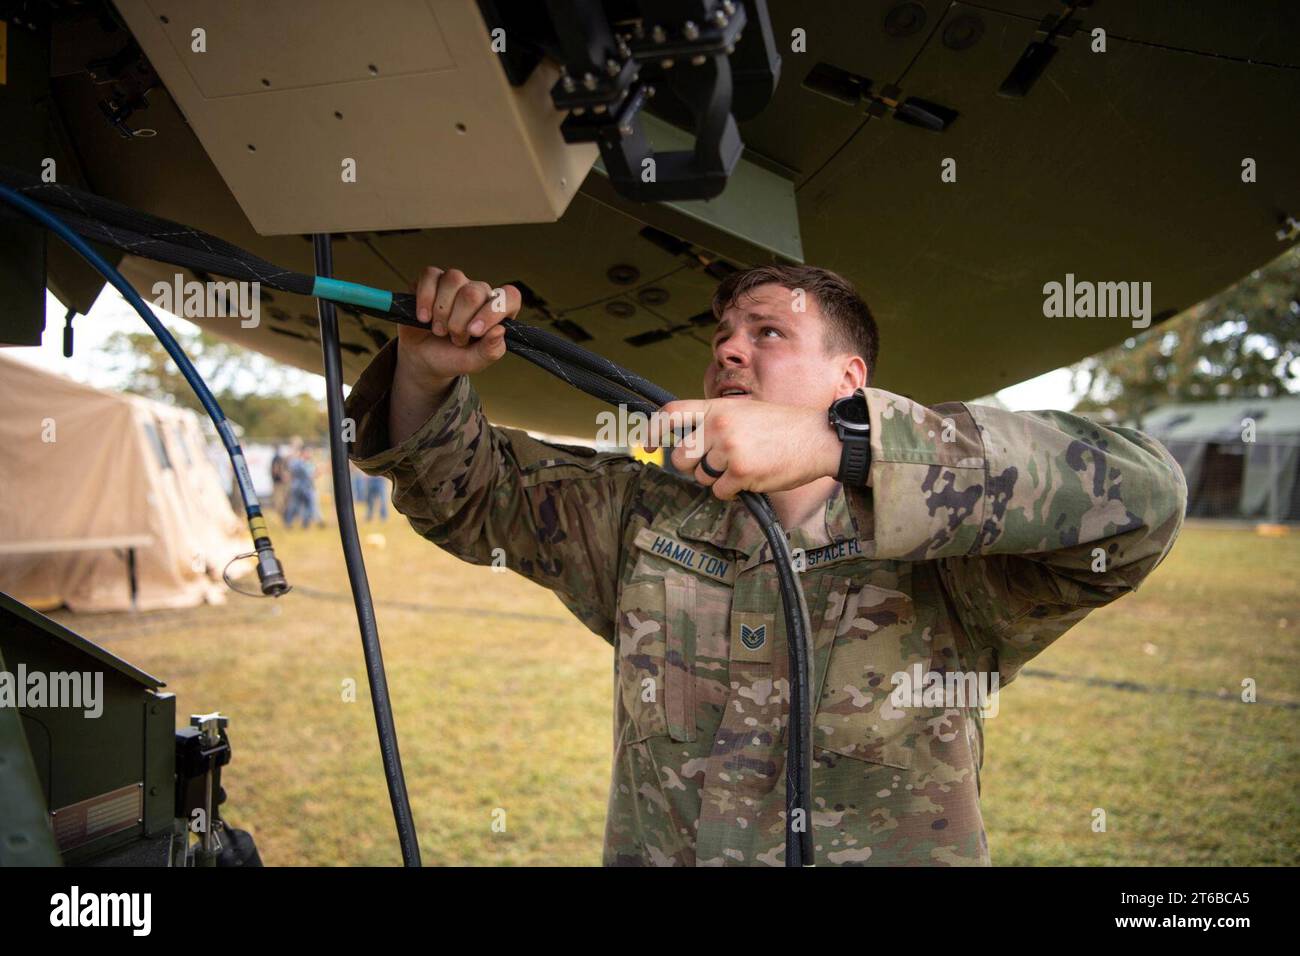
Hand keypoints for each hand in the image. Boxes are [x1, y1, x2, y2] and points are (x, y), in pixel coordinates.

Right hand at [397, 266, 518, 383]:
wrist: (422, 358)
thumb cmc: (452, 357)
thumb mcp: (473, 362)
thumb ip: (490, 350)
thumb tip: (499, 330)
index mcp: (496, 311)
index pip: (509, 297)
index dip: (493, 312)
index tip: (474, 332)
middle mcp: (479, 293)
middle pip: (474, 291)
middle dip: (459, 321)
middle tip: (454, 338)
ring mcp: (456, 284)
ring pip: (454, 279)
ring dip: (442, 311)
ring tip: (439, 330)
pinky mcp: (432, 280)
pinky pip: (430, 275)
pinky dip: (425, 298)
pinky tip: (424, 317)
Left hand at [647, 399, 841, 498]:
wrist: (817, 438)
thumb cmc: (783, 427)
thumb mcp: (745, 412)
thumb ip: (715, 422)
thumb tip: (687, 440)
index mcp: (718, 408)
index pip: (671, 414)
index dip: (654, 430)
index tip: (649, 443)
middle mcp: (719, 426)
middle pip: (680, 457)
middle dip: (693, 466)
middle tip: (716, 464)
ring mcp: (729, 449)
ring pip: (701, 476)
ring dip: (718, 478)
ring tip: (743, 465)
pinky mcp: (740, 472)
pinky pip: (720, 491)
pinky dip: (733, 491)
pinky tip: (752, 476)